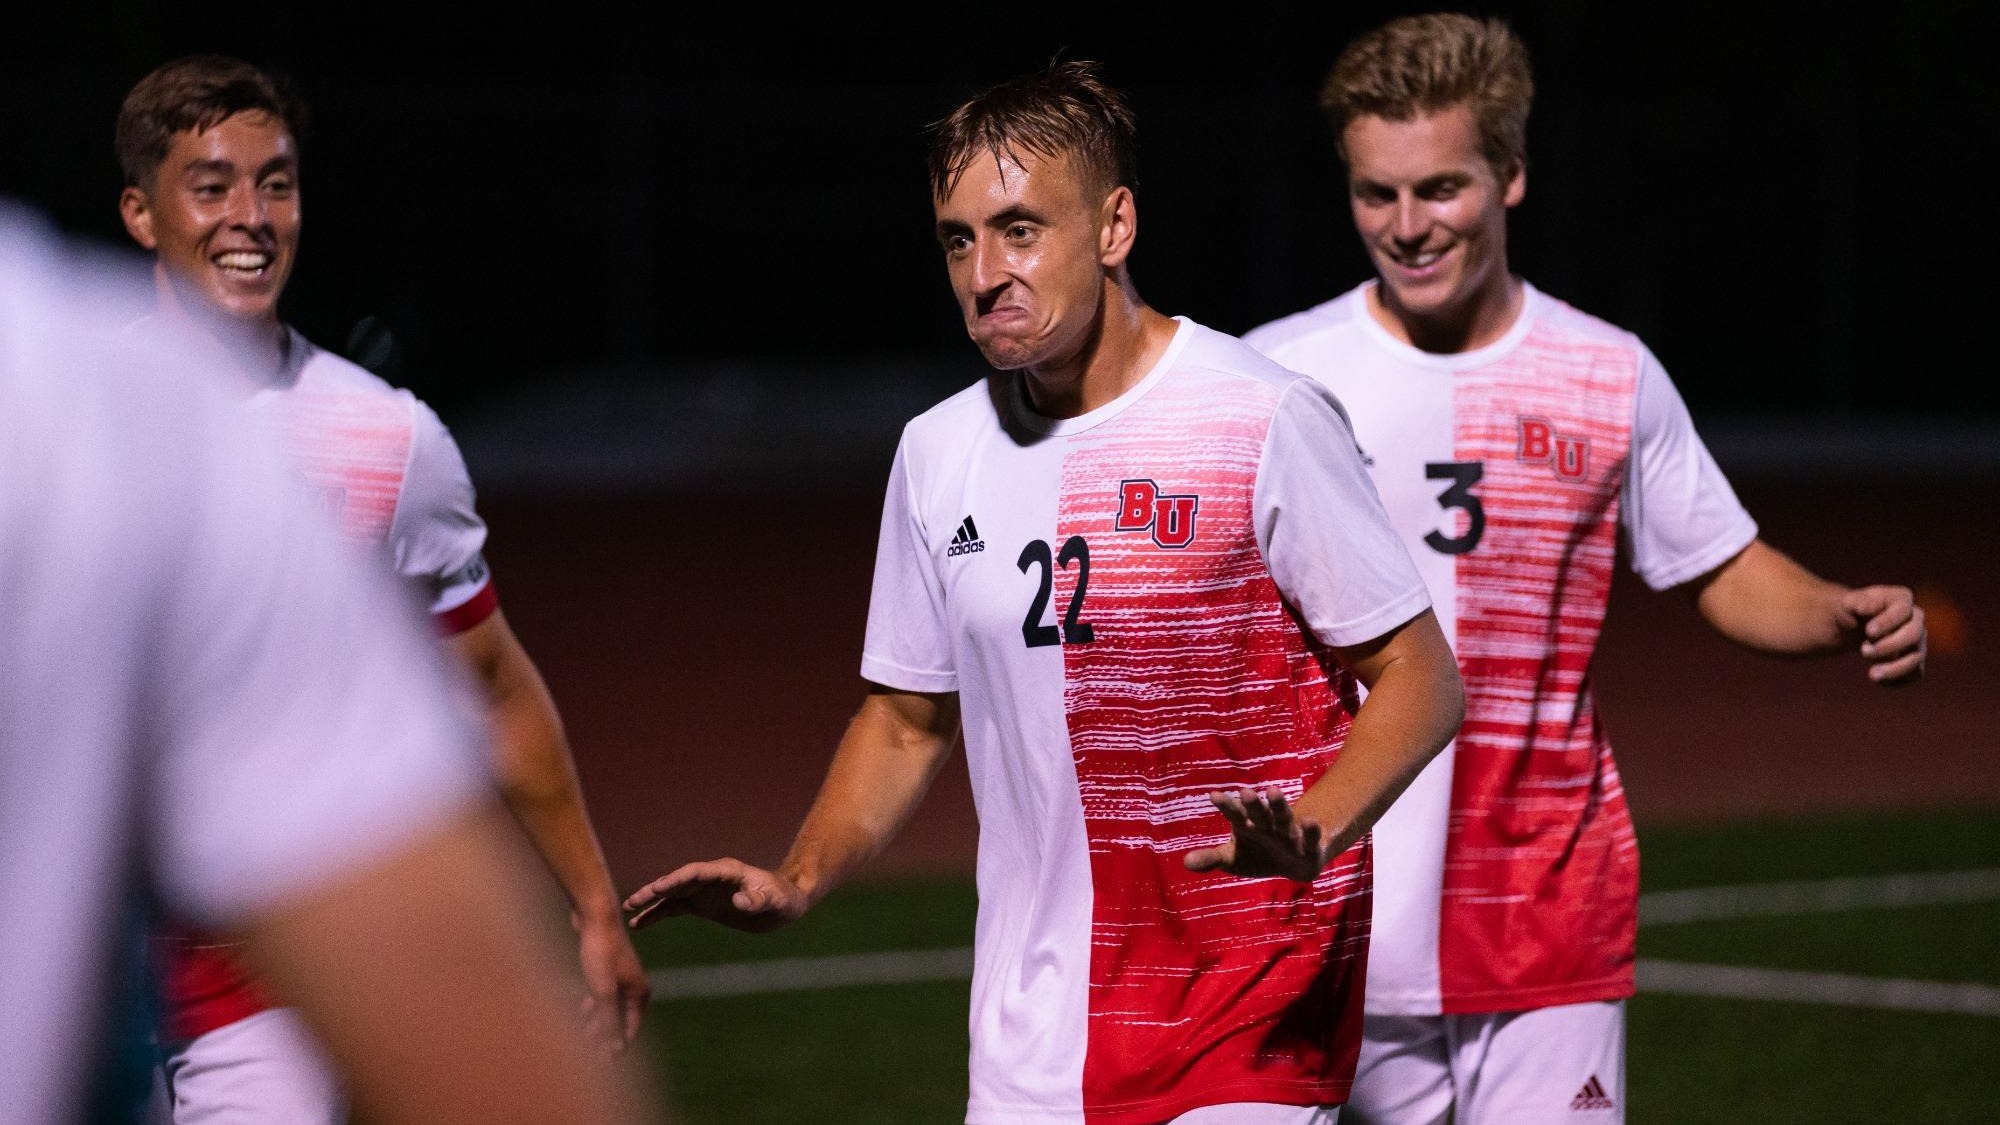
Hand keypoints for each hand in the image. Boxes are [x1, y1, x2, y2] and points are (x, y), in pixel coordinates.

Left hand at [574, 911, 649, 1049]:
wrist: (595, 916)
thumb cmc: (601, 952)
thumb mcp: (603, 991)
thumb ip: (609, 1021)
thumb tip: (616, 1049)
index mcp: (639, 993)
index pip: (631, 1029)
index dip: (617, 1047)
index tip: (602, 1064)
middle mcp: (634, 986)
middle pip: (619, 1020)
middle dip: (606, 1037)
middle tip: (590, 1058)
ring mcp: (620, 978)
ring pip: (609, 1008)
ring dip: (597, 1024)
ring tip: (582, 1038)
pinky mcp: (607, 970)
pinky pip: (602, 997)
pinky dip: (592, 1007)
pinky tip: (581, 1013)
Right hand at [623, 858, 806, 932]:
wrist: (786, 903)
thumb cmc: (783, 898)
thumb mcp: (775, 900)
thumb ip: (758, 900)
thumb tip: (740, 902)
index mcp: (726, 871)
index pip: (697, 872)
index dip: (678, 879)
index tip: (659, 887)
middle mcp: (710, 878)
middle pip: (678, 882)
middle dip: (656, 890)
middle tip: (634, 900)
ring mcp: (704, 891)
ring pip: (672, 895)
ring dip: (651, 902)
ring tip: (628, 911)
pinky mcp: (703, 905)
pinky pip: (675, 908)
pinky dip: (658, 914)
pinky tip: (640, 924)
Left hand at [1183, 786, 1328, 881]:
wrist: (1292, 863)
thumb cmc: (1256, 855)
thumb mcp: (1232, 858)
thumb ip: (1211, 858)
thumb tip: (1185, 862)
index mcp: (1247, 825)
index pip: (1235, 814)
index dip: (1226, 806)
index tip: (1213, 796)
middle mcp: (1267, 825)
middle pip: (1259, 812)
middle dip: (1252, 804)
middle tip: (1244, 792)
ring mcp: (1289, 833)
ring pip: (1283, 818)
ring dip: (1279, 805)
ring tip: (1273, 791)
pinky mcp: (1309, 846)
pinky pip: (1310, 838)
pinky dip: (1310, 830)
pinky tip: (1309, 821)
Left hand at [1842, 585, 1925, 684]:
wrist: (1854, 624)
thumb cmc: (1854, 610)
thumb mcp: (1850, 602)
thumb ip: (1857, 602)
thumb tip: (1865, 609)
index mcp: (1902, 600)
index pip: (1903, 610)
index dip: (1888, 622)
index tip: (1868, 631)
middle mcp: (1915, 620)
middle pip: (1914, 634)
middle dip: (1889, 646)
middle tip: (1863, 652)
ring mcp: (1917, 641)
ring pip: (1916, 657)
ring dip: (1895, 668)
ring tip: (1872, 674)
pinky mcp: (1913, 659)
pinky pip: (1915, 673)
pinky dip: (1899, 680)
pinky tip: (1879, 681)